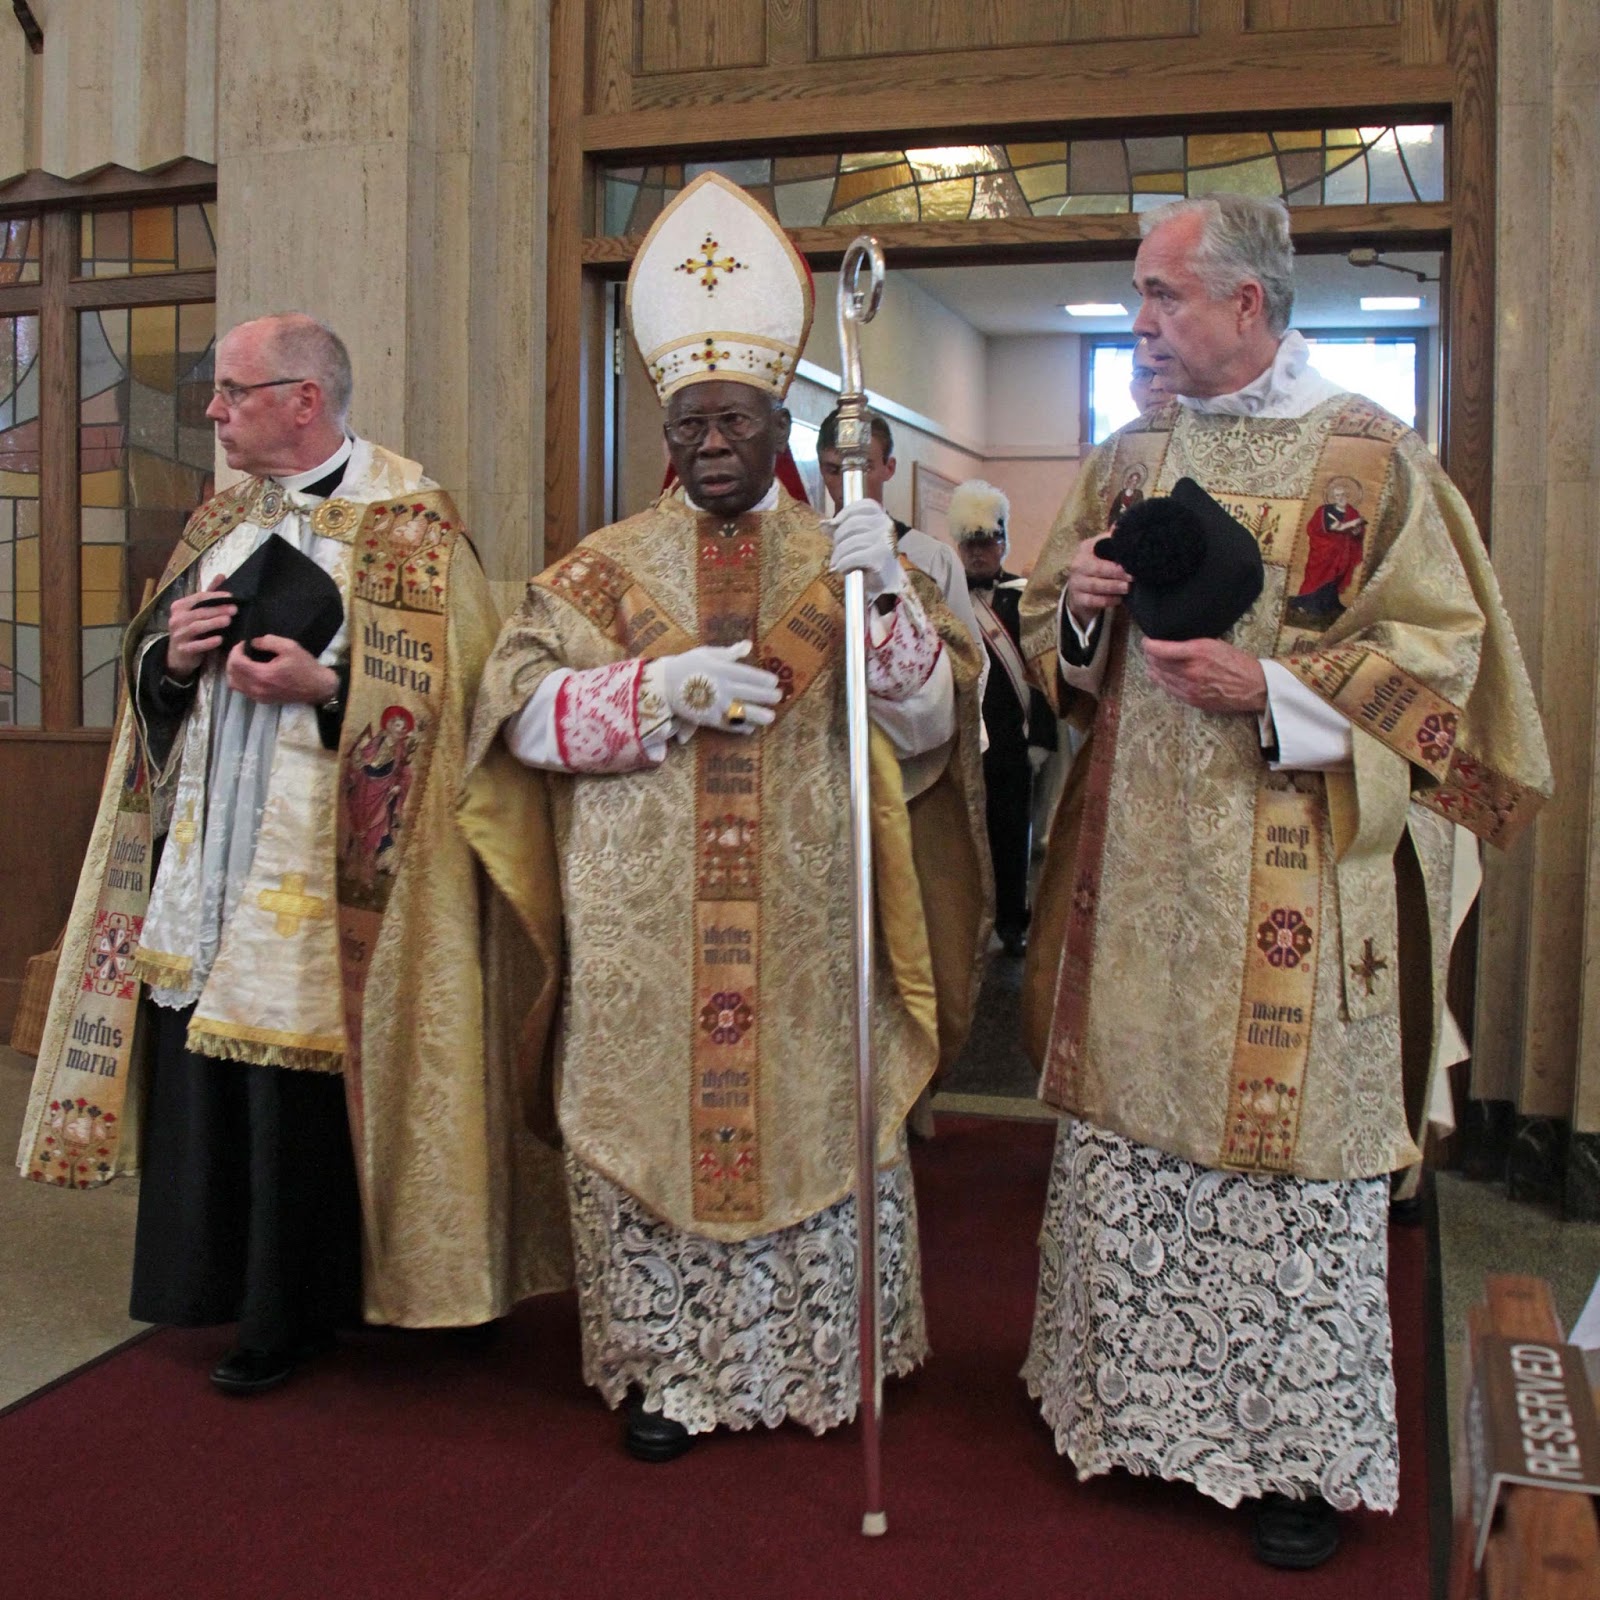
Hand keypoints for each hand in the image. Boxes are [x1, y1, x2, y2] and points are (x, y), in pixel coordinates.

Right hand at [164, 574, 235, 677]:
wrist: (180, 654)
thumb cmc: (192, 628)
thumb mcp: (198, 610)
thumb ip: (209, 594)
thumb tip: (221, 575)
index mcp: (179, 606)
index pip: (198, 598)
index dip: (215, 596)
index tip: (231, 596)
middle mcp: (176, 619)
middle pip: (199, 612)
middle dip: (217, 610)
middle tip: (235, 609)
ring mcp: (178, 634)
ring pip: (196, 627)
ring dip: (213, 623)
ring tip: (228, 621)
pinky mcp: (183, 649)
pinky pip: (196, 645)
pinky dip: (208, 642)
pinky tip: (220, 639)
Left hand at [224, 636, 339, 706]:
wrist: (318, 687)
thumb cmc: (305, 666)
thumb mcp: (290, 647)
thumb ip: (268, 641)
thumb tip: (252, 643)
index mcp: (263, 675)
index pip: (236, 662)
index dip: (236, 650)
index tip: (244, 644)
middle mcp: (257, 688)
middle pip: (231, 673)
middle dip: (233, 659)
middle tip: (242, 651)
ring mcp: (259, 697)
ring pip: (234, 683)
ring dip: (234, 670)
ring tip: (244, 661)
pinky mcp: (262, 700)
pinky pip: (242, 690)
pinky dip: (240, 679)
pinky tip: (250, 672)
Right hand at [657, 641, 780, 734]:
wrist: (663, 684)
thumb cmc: (687, 665)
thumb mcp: (707, 653)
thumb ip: (730, 653)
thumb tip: (748, 645)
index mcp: (722, 669)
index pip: (749, 675)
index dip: (764, 680)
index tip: (775, 682)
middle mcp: (722, 687)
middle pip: (750, 693)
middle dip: (767, 696)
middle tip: (778, 697)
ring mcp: (716, 705)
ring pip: (743, 712)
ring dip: (759, 715)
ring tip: (771, 717)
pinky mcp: (709, 719)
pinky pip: (729, 725)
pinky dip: (741, 727)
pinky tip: (750, 727)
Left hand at [824, 497, 905, 601]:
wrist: (886, 583)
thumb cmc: (870, 559)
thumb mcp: (857, 540)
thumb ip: (842, 529)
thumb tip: (823, 523)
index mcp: (882, 518)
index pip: (864, 506)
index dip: (846, 513)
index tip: (834, 525)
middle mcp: (886, 526)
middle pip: (852, 524)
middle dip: (838, 539)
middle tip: (836, 554)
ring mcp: (884, 541)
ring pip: (850, 542)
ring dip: (838, 556)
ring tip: (838, 565)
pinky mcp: (879, 558)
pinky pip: (852, 558)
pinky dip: (843, 565)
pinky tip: (843, 570)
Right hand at [1065, 539, 1128, 627]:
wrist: (1079, 590)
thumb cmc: (1096, 566)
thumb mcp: (1102, 551)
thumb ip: (1111, 540)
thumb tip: (1120, 525)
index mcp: (1085, 549)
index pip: (1099, 547)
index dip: (1114, 552)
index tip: (1131, 557)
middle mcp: (1077, 565)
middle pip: (1097, 569)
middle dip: (1116, 573)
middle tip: (1132, 576)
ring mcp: (1076, 583)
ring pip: (1095, 586)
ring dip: (1113, 587)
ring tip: (1127, 588)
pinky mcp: (1078, 599)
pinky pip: (1093, 601)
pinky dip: (1107, 600)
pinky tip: (1118, 599)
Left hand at [1141, 637, 1267, 713]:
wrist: (1252, 686)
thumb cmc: (1236, 662)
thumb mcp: (1214, 643)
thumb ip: (1190, 645)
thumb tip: (1170, 643)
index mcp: (1196, 652)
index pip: (1159, 649)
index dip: (1148, 645)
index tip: (1146, 641)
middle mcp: (1189, 671)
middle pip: (1156, 664)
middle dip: (1149, 656)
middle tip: (1149, 651)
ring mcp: (1189, 688)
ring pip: (1159, 677)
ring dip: (1153, 669)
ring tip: (1153, 662)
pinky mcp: (1191, 700)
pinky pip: (1168, 689)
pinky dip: (1162, 681)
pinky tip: (1161, 675)